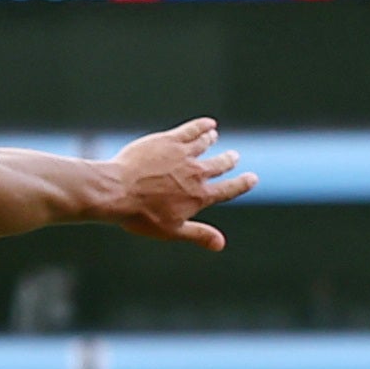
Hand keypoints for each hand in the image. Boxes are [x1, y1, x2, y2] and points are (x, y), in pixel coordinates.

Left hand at [105, 119, 254, 251]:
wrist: (117, 191)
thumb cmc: (141, 216)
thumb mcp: (171, 231)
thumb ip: (198, 234)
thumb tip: (221, 244)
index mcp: (199, 196)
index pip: (228, 190)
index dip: (242, 184)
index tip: (252, 178)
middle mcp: (196, 173)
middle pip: (220, 164)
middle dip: (229, 160)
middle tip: (233, 156)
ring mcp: (183, 155)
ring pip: (205, 144)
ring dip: (211, 140)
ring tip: (213, 136)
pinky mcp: (169, 141)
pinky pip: (191, 130)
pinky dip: (202, 126)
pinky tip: (207, 124)